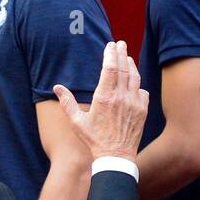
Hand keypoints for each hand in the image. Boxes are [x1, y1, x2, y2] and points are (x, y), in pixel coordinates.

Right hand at [53, 40, 147, 162]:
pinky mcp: (142, 110)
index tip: (110, 45)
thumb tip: (56, 87)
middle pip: (124, 68)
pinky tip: (134, 82)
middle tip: (121, 43)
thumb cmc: (94, 139)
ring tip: (128, 57)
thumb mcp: (77, 122)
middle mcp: (121, 97)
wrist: (116, 156)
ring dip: (131, 65)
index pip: (110, 68)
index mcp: (104, 97)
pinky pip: (142, 91)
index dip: (110, 54)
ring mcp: (134, 103)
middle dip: (122, 53)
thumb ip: (67, 102)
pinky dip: (138, 84)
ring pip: (135, 78)